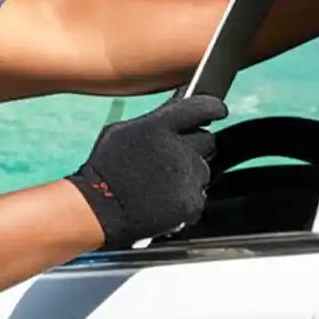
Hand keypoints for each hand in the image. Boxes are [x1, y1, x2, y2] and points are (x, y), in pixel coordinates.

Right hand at [65, 95, 225, 248]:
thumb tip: (174, 113)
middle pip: (207, 140)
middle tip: (173, 158)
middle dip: (195, 147)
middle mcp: (178, 149)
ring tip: (160, 183)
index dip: (213, 107)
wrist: (101, 210)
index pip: (201, 107)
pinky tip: (163, 200)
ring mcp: (188, 177)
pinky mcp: (192, 202)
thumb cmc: (105, 169)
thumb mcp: (119, 132)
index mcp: (159, 127)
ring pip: (203, 169)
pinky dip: (184, 197)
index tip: (218, 110)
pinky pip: (198, 195)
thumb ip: (152, 122)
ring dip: (188, 174)